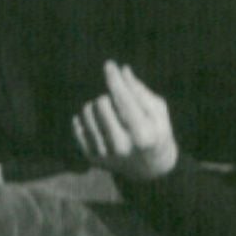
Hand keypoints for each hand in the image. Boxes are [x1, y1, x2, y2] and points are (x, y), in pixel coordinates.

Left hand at [69, 60, 177, 182]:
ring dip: (96, 107)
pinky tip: (97, 122)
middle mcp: (121, 146)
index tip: (110, 64)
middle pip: (101, 102)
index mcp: (142, 134)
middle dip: (109, 96)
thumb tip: (122, 70)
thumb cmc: (157, 133)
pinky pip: (77, 127)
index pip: (123, 99)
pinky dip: (85, 119)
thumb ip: (140, 91)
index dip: (114, 78)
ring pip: (86, 112)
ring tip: (108, 113)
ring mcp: (104, 154)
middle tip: (118, 103)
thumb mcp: (159, 112)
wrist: (150, 170)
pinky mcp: (92, 157)